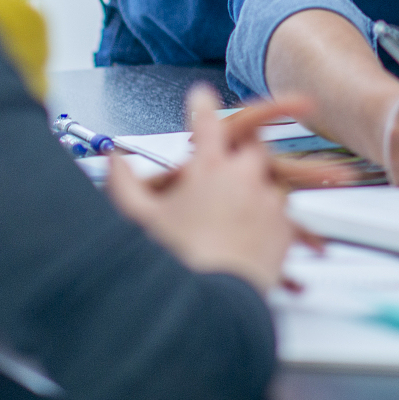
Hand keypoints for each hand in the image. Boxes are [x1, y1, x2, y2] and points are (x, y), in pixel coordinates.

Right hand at [106, 86, 295, 293]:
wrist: (210, 305)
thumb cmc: (173, 262)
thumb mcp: (138, 219)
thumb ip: (124, 183)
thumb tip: (113, 159)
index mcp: (208, 170)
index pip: (206, 123)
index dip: (202, 106)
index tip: (202, 94)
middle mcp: (243, 179)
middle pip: (253, 144)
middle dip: (244, 145)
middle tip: (233, 153)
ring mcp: (267, 202)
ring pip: (273, 178)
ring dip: (260, 184)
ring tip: (246, 201)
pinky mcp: (284, 230)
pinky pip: (284, 214)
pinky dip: (272, 217)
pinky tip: (259, 230)